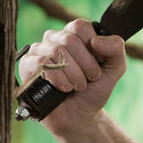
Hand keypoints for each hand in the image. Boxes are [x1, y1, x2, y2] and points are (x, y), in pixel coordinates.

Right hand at [17, 19, 125, 133]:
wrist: (79, 116)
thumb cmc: (94, 90)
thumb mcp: (114, 69)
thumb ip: (115, 49)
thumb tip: (96, 40)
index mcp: (73, 34)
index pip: (80, 26)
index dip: (93, 48)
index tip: (98, 65)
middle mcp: (54, 39)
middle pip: (69, 39)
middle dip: (85, 65)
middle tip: (89, 79)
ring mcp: (39, 51)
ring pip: (56, 51)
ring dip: (74, 74)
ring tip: (77, 86)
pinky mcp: (27, 66)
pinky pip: (41, 63)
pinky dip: (58, 78)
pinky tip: (65, 88)